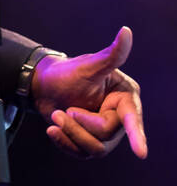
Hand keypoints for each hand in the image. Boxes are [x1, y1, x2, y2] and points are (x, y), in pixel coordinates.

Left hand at [30, 26, 146, 159]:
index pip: (131, 119)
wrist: (45, 87)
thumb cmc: (68, 73)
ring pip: (94, 147)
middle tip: (64, 111)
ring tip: (56, 116)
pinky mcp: (90, 141)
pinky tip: (52, 130)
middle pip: (105, 135)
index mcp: (125, 97)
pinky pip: (81, 152)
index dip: (137, 136)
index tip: (141, 154)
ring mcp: (106, 132)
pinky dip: (64, 142)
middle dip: (80, 124)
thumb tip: (126, 31)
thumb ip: (112, 54)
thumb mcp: (89, 65)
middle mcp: (119, 116)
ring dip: (70, 133)